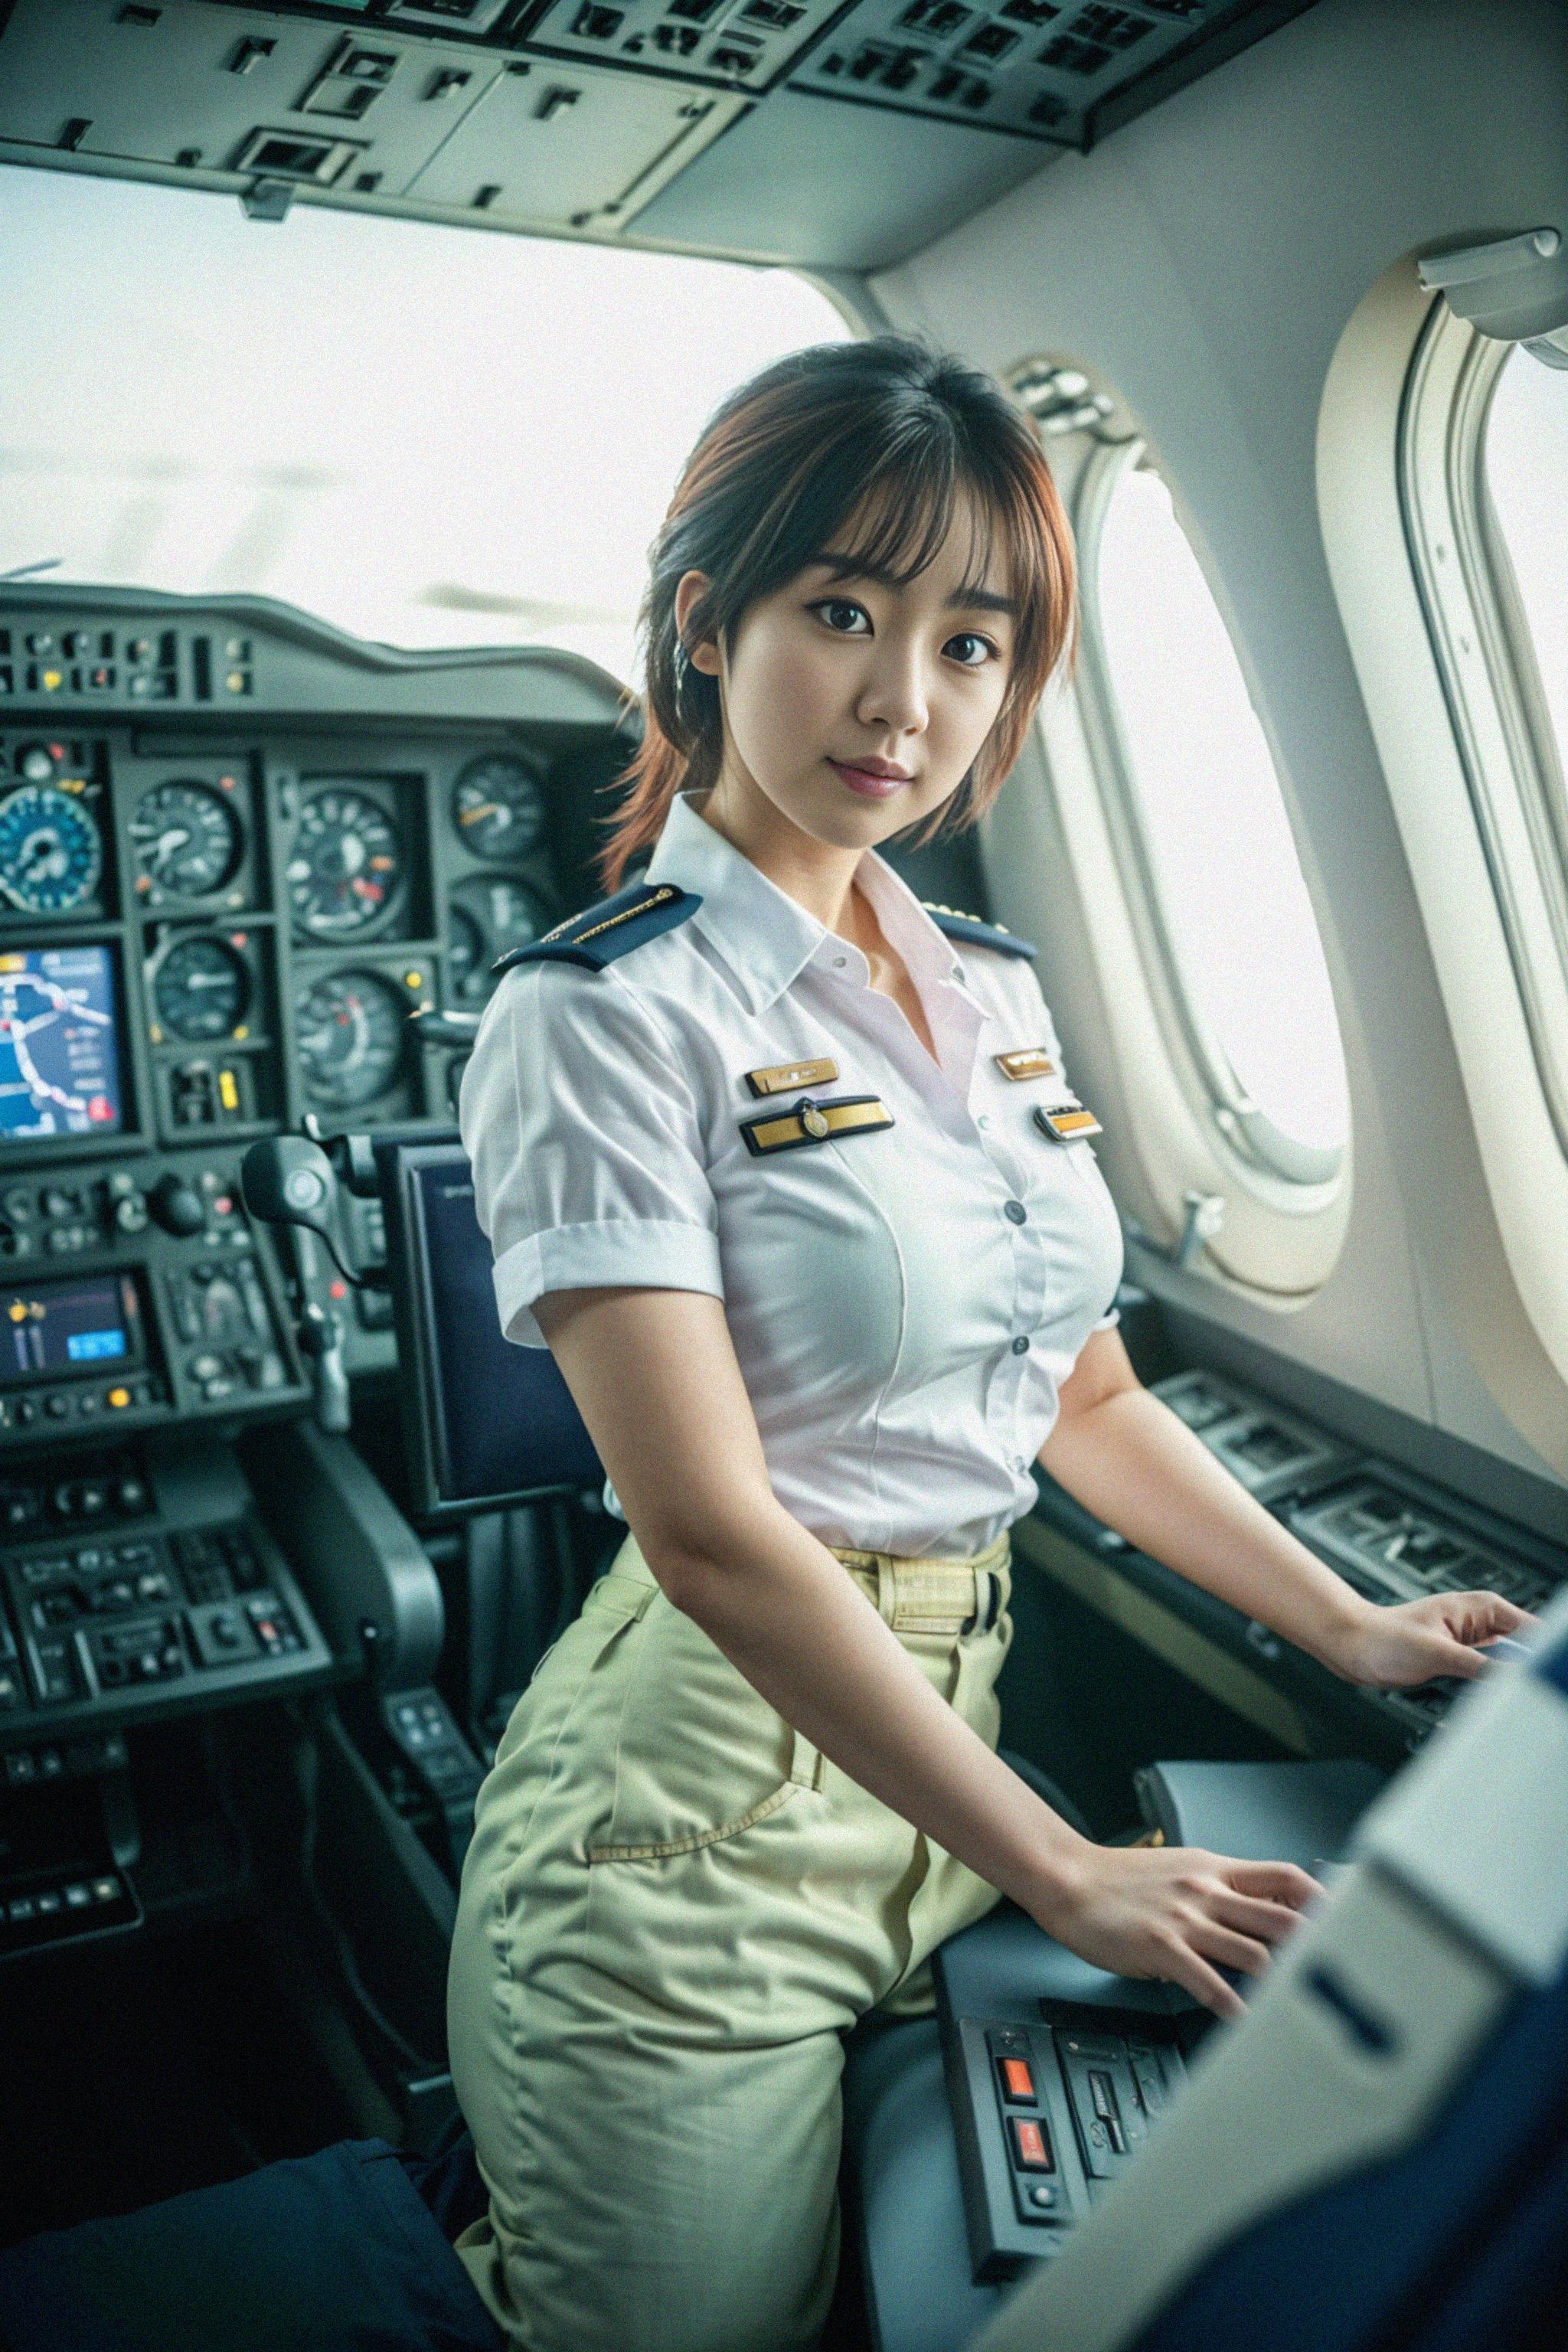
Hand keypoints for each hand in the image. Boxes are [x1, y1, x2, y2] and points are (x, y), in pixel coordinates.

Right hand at [1036, 1843, 1321, 2019]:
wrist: (1068, 1879)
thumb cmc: (1117, 1880)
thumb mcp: (1176, 1871)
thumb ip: (1215, 1893)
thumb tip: (1250, 1923)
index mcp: (1214, 1870)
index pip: (1283, 1878)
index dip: (1321, 1899)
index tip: (1344, 1921)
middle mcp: (1207, 1891)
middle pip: (1281, 1918)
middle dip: (1316, 1947)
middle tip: (1340, 1974)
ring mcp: (1187, 1918)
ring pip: (1254, 1952)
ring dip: (1281, 1983)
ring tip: (1300, 2007)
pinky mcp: (1163, 1945)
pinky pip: (1209, 1980)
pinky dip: (1233, 2005)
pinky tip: (1244, 2021)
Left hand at [1321, 1591, 1538, 1687]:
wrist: (1351, 1647)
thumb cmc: (1382, 1638)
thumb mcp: (1438, 1654)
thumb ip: (1481, 1667)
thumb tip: (1515, 1678)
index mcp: (1482, 1608)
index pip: (1533, 1631)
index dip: (1540, 1657)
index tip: (1539, 1680)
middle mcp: (1481, 1625)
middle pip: (1524, 1655)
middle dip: (1517, 1678)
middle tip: (1502, 1694)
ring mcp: (1472, 1646)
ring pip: (1505, 1674)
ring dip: (1493, 1688)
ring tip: (1467, 1691)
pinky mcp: (1460, 1664)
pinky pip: (1484, 1684)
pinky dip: (1478, 1695)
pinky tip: (1461, 1696)